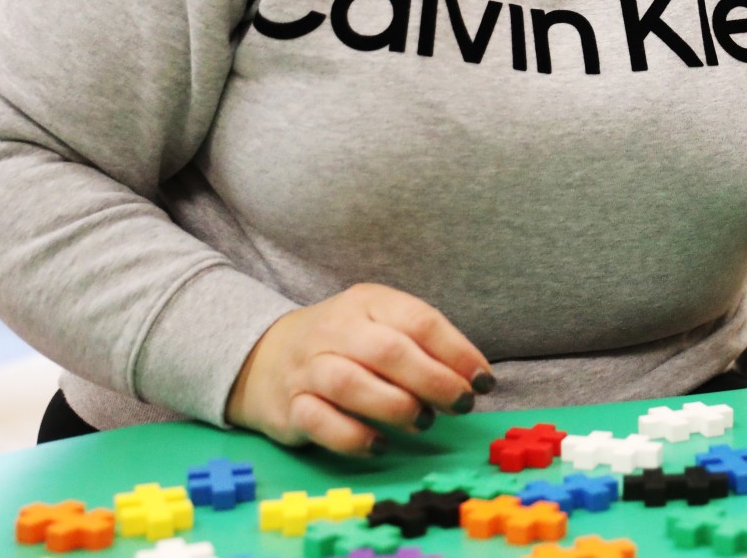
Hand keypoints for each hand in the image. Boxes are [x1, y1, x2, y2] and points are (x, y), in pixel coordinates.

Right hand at [226, 283, 494, 455]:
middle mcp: (336, 329)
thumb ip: (422, 346)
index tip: (483, 381)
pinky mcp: (288, 408)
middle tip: (460, 405)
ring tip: (422, 422)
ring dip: (396, 407)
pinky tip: (380, 444)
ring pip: (352, 384)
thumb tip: (473, 380)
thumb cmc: (344, 344)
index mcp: (368, 302)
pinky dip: (355, 437)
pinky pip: (321, 422)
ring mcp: (308, 368)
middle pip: (389, 352)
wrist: (263, 356)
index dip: (458, 352)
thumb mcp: (381, 325)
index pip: (419, 320)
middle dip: (434, 381)